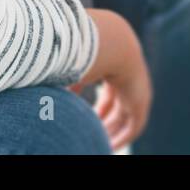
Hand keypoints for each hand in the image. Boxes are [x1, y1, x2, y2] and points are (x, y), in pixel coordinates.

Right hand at [74, 9, 151, 150]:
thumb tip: (48, 91)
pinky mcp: (142, 102)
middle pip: (116, 106)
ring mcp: (137, 90)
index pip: (108, 92)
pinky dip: (121, 138)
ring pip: (124, 118)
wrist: (110, 42)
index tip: (84, 119)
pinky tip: (109, 147)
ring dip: (110, 133)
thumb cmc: (86, 49)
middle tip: (90, 136)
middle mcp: (129, 80)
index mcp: (116, 67)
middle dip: (102, 122)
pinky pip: (133, 127)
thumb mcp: (73, 66)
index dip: (97, 108)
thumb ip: (65, 80)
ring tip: (97, 145)